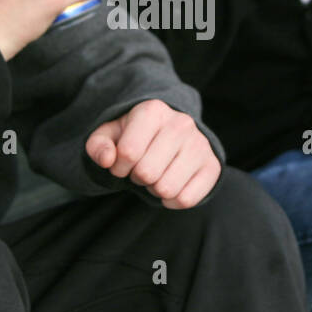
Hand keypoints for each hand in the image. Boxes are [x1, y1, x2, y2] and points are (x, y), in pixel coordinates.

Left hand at [85, 99, 220, 208]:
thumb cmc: (134, 136)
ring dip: (154, 189)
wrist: (170, 134)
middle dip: (137, 177)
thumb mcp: (109, 136)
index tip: (121, 162)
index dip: (118, 166)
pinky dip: (171, 201)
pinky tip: (170, 185)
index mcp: (153, 110)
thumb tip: (108, 160)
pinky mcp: (212, 166)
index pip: (128, 152)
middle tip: (140, 168)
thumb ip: (98, 146)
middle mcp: (181, 123)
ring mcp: (200, 144)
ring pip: (166, 189)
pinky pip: (186, 200)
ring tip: (156, 174)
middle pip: (147, 173)